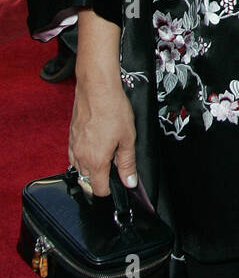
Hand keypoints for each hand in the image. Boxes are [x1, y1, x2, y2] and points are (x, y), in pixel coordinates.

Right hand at [69, 74, 137, 196]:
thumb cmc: (113, 109)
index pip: (99, 190)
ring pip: (80, 168)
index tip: (119, 182)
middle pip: (88, 180)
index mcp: (96, 161)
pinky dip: (83, 156)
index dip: (111, 189)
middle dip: (101, 177)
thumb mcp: (128, 138)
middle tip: (115, 162)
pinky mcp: (70, 136)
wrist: (97, 88)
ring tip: (105, 152)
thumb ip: (128, 164)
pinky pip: (73, 155)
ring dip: (91, 167)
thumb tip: (130, 182)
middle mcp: (81, 157)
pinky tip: (94, 144)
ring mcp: (73, 146)